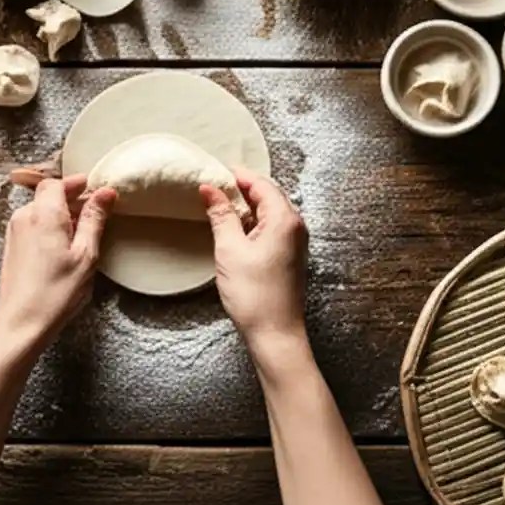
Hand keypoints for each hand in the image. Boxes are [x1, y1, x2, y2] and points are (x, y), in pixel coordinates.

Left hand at [0, 175, 116, 353]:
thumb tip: (105, 194)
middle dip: (71, 199)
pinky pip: (32, 226)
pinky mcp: (12, 247)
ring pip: (40, 210)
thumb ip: (94, 220)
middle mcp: (24, 217)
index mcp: (44, 214)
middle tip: (94, 212)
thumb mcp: (86, 255)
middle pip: (48, 195)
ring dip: (60, 215)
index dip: (77, 184)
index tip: (95, 191)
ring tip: (81, 234)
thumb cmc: (55, 293)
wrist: (21, 324)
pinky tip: (63, 248)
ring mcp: (14, 232)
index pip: (57, 183)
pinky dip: (49, 228)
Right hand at [200, 169, 307, 350]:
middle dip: (241, 189)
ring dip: (245, 207)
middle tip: (213, 187)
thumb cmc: (254, 295)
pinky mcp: (289, 257)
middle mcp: (295, 227)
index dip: (237, 175)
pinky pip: (271, 229)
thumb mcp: (230, 249)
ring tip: (219, 207)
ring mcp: (295, 242)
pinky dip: (252, 223)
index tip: (215, 171)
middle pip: (268, 195)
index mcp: (284, 219)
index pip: (261, 184)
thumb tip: (210, 189)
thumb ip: (221, 215)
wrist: (275, 334)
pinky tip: (234, 230)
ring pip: (269, 212)